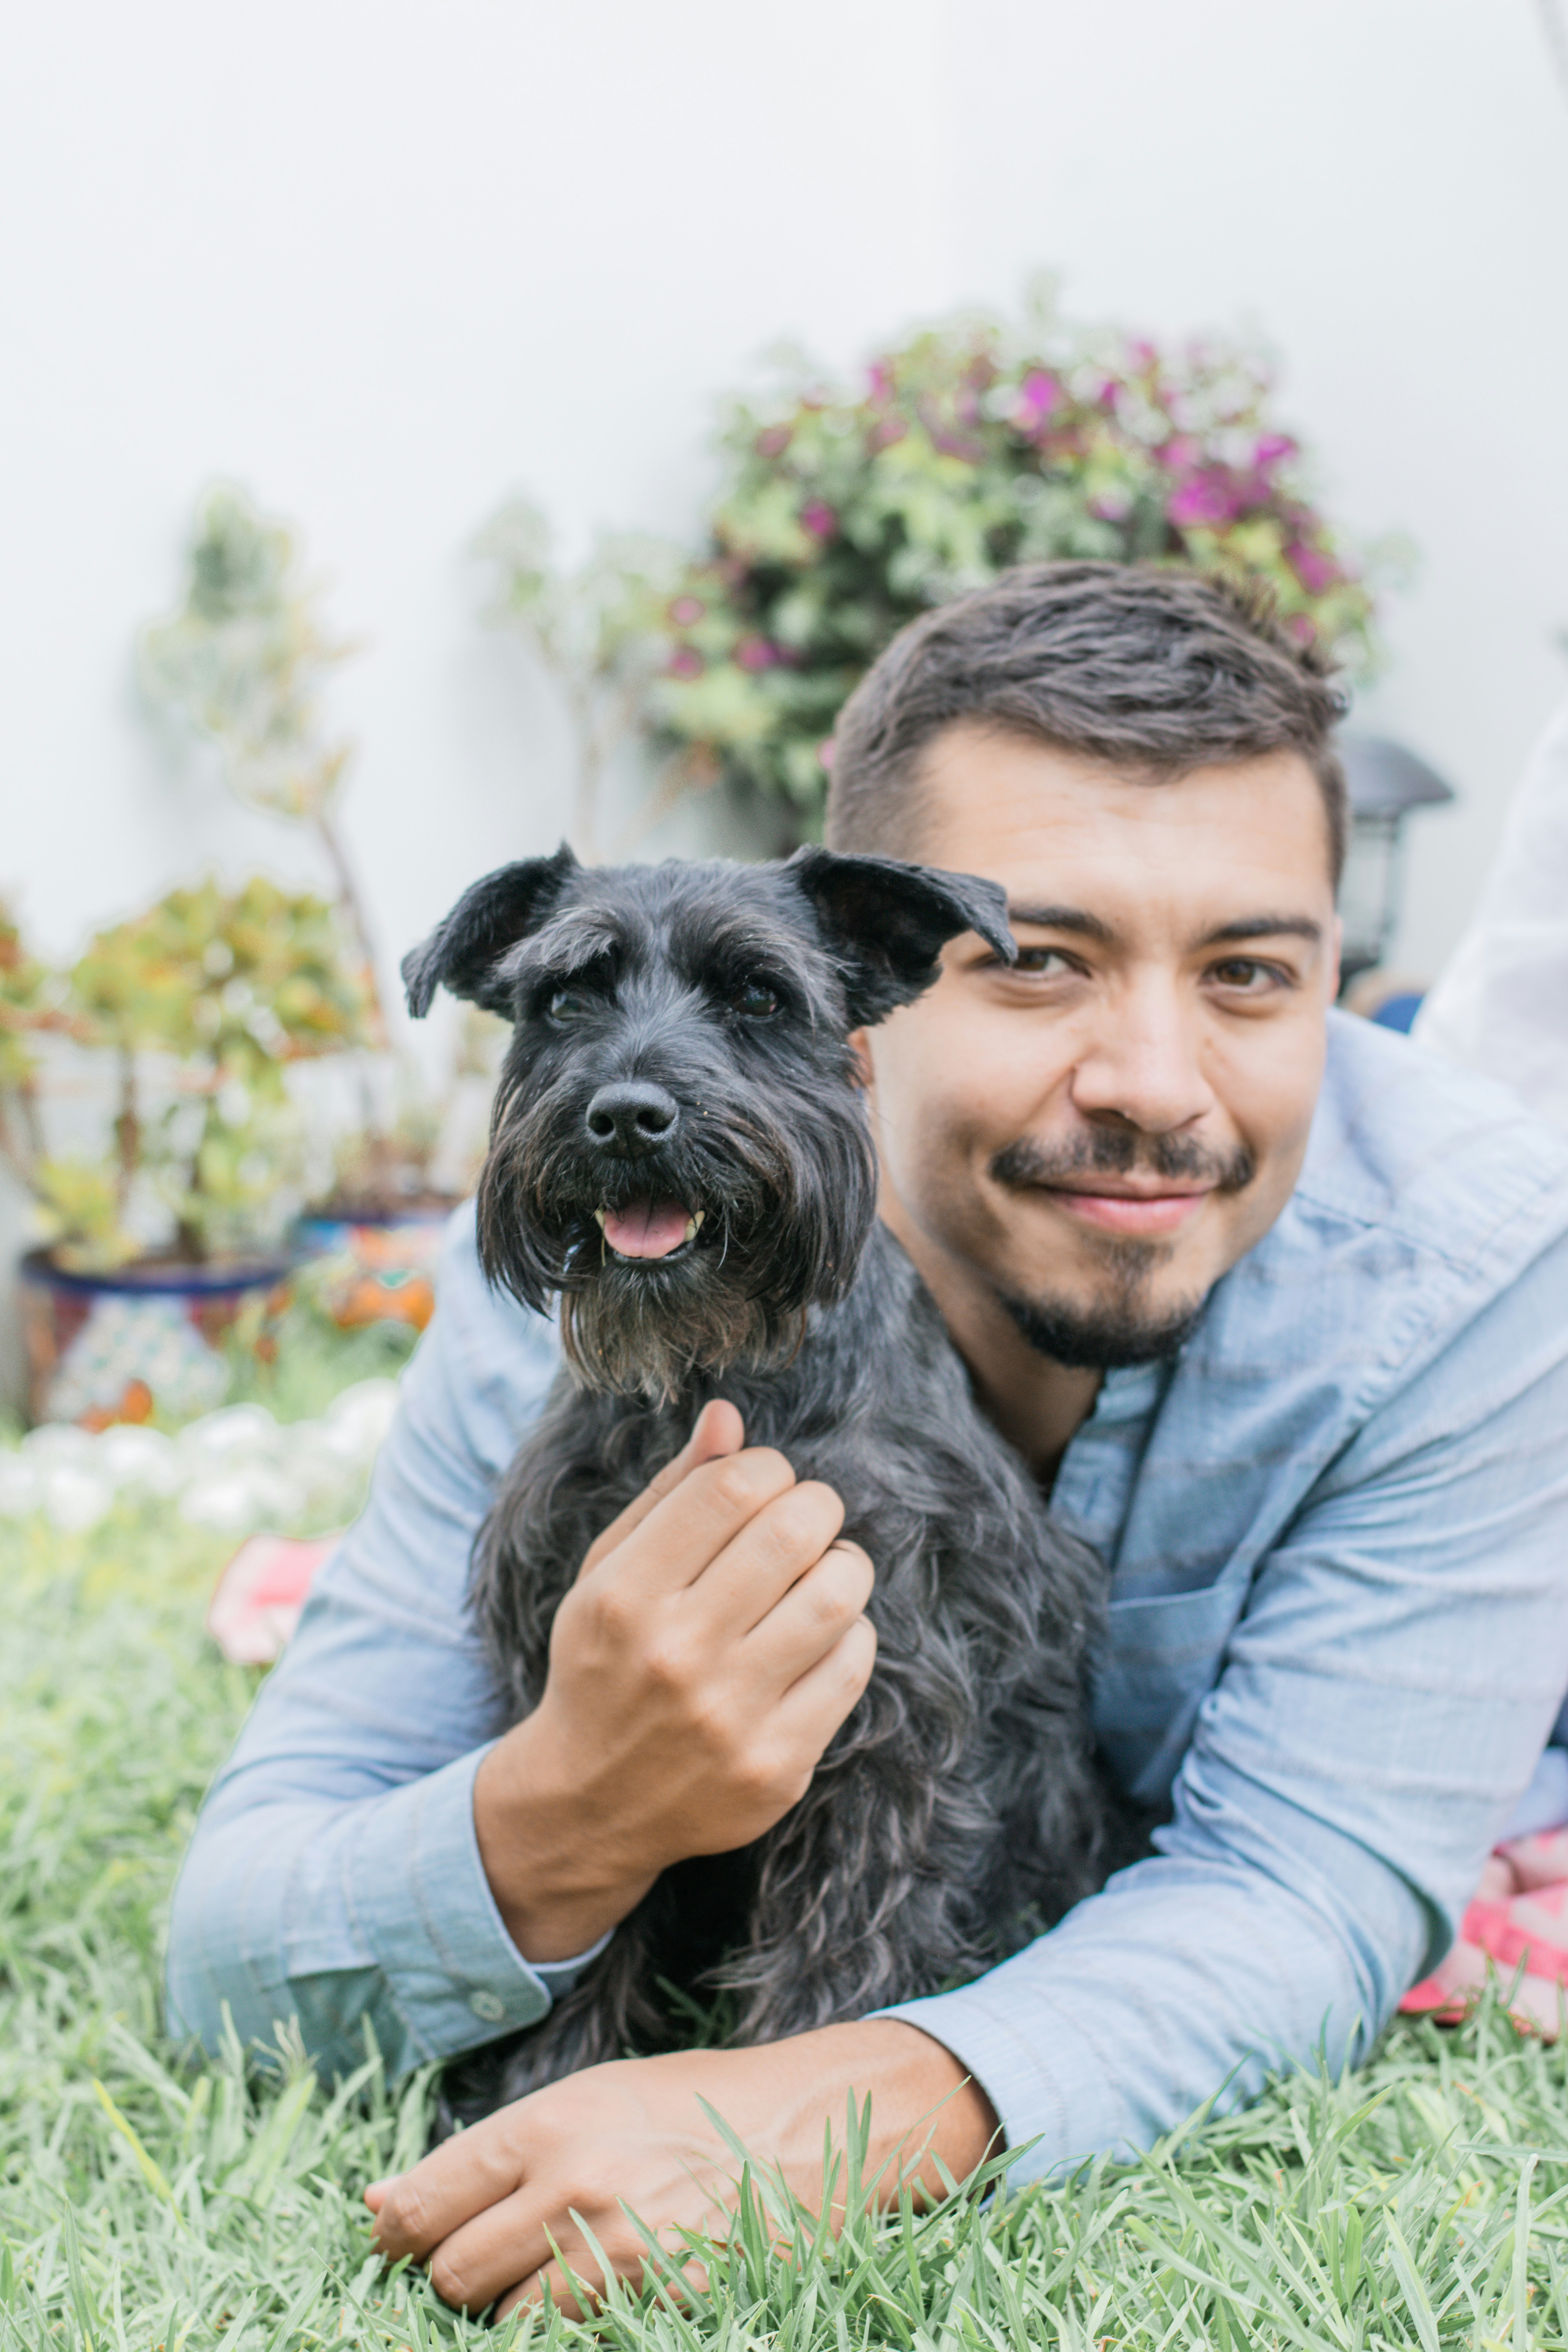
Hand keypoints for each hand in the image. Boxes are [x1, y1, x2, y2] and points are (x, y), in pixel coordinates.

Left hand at [365, 2020, 1000, 2317]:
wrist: (809, 2131)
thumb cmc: (689, 2108)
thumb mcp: (587, 2101)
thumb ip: (488, 2156)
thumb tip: (383, 2208)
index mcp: (549, 2125)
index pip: (427, 2205)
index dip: (399, 2234)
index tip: (395, 2243)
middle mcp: (573, 2188)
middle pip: (454, 2275)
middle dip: (460, 2276)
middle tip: (498, 2255)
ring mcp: (619, 2256)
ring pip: (507, 2322)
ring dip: (516, 2308)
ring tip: (563, 2268)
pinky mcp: (659, 2303)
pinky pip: (574, 2337)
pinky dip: (575, 2325)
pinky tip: (605, 2290)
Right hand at [473, 1401, 877, 1960]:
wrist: (589, 1804)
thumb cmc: (605, 1665)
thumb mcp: (610, 1573)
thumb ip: (672, 1493)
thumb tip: (729, 1415)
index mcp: (626, 1596)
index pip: (734, 1487)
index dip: (769, 1468)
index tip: (765, 1484)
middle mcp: (677, 1654)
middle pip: (795, 1531)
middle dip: (816, 1508)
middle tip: (806, 1520)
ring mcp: (730, 1716)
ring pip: (838, 1596)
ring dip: (843, 1567)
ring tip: (821, 1572)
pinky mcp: (776, 1767)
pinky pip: (852, 1666)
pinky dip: (850, 1634)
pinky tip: (818, 1636)